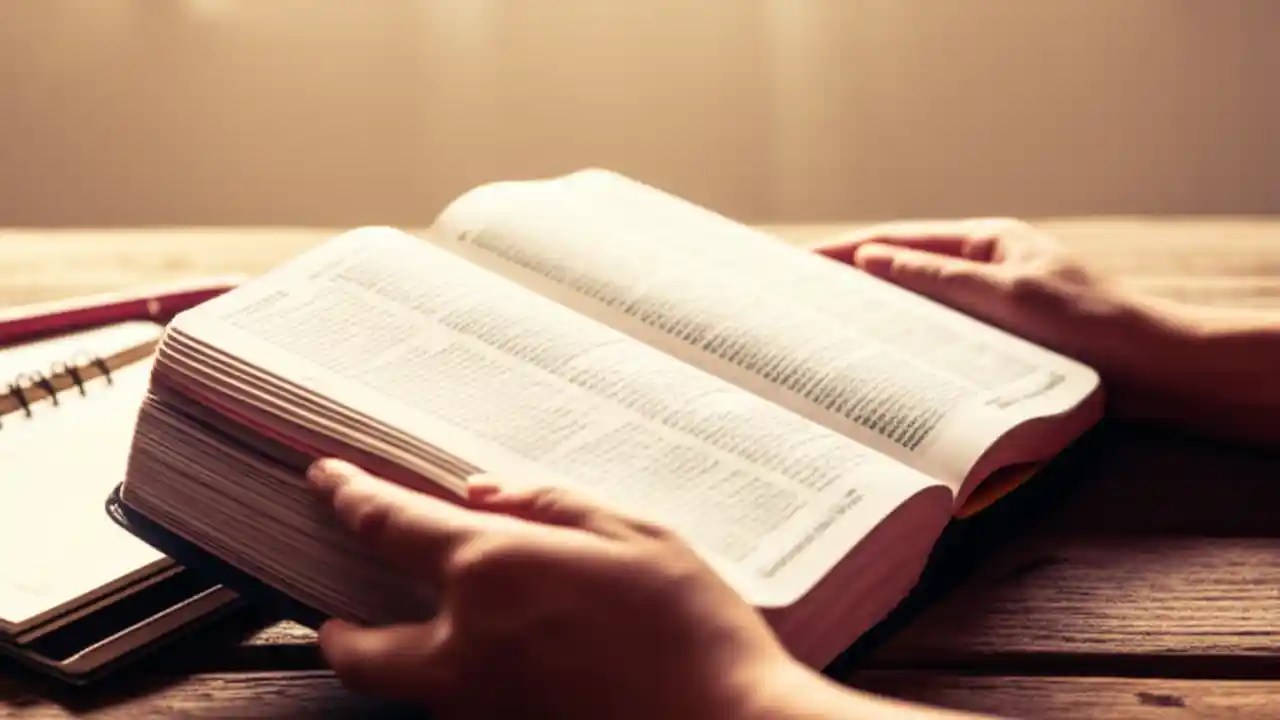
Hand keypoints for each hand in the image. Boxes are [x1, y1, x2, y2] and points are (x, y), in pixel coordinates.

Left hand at [306, 459, 800, 718]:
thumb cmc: (692, 629)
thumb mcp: (633, 533)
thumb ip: (546, 503)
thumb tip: (480, 493)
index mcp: (493, 574)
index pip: (388, 526)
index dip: (349, 497)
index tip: (328, 481)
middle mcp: (466, 651)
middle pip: (358, 651)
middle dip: (340, 632)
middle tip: (340, 617)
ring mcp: (482, 710)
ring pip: (415, 688)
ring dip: (417, 661)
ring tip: (466, 637)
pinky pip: (465, 713)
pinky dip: (467, 690)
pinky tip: (521, 668)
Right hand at [816, 218, 1188, 418]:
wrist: (1156, 372)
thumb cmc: (1093, 325)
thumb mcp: (1008, 294)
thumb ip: (936, 277)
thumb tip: (870, 258)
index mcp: (987, 241)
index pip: (900, 241)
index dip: (847, 250)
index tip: (798, 262)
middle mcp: (985, 269)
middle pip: (903, 272)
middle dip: (851, 284)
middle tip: (797, 302)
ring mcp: (991, 305)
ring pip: (918, 309)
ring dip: (876, 319)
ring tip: (825, 336)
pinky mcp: (1000, 342)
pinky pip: (941, 340)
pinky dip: (908, 348)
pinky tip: (882, 367)